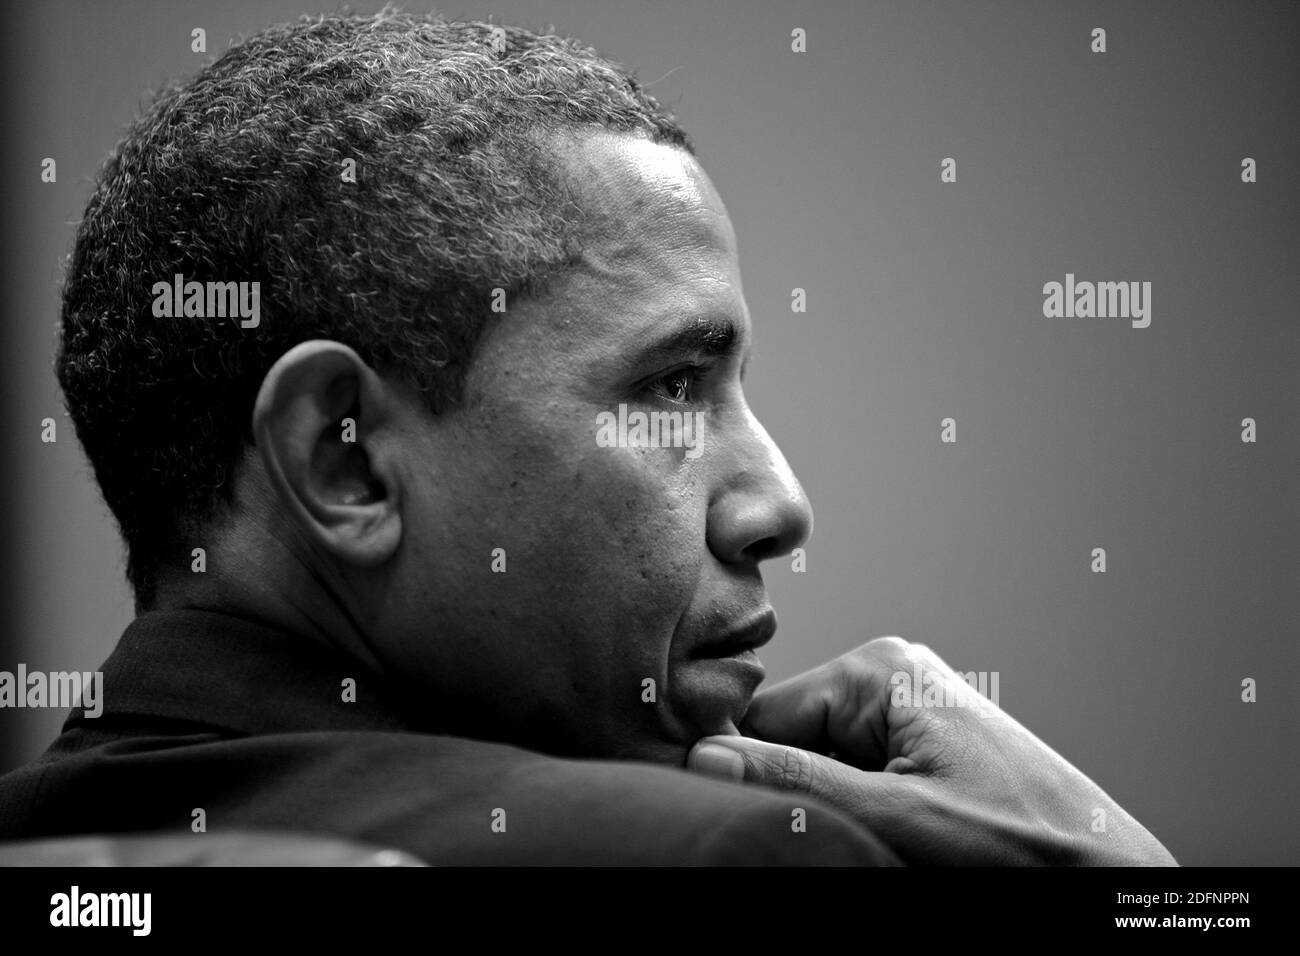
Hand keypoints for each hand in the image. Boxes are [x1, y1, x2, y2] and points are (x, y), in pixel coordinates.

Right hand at [686, 636, 1176, 865]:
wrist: (1106, 876)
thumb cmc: (1025, 845)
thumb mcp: (896, 819)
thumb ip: (797, 784)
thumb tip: (702, 756)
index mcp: (878, 670)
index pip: (761, 713)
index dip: (738, 767)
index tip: (719, 812)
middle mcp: (888, 680)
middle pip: (789, 741)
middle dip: (794, 795)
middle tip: (834, 839)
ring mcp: (905, 716)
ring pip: (819, 768)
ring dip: (826, 811)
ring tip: (872, 844)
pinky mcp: (920, 753)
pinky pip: (854, 781)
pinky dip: (854, 817)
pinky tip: (885, 844)